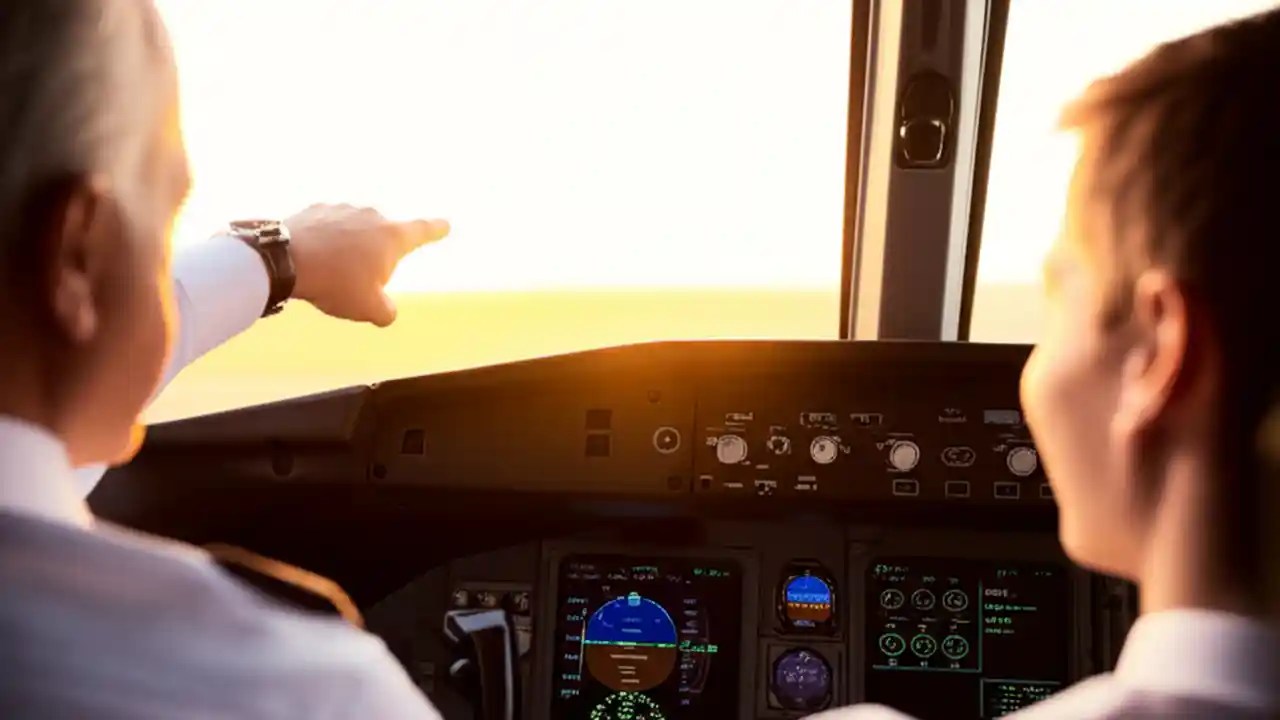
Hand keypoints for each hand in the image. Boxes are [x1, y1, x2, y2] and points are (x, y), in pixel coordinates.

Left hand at [285, 204, 449, 326]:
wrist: (284, 259)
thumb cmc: (336, 283)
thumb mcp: (368, 308)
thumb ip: (386, 311)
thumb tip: (387, 311)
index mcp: (392, 237)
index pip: (423, 231)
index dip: (436, 230)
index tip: (445, 225)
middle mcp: (372, 216)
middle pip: (383, 235)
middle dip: (376, 254)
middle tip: (357, 280)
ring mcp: (343, 208)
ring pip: (355, 229)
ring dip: (349, 245)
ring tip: (332, 269)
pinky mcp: (316, 208)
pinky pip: (329, 225)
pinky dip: (326, 238)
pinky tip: (314, 256)